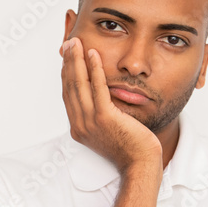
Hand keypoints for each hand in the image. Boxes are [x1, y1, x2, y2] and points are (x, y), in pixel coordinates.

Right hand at [60, 37, 162, 173]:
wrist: (140, 164)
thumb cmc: (130, 148)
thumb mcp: (110, 130)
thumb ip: (101, 114)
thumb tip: (101, 97)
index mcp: (79, 128)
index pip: (68, 94)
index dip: (66, 73)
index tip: (67, 56)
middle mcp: (80, 125)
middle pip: (70, 87)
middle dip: (68, 62)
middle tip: (68, 42)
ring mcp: (90, 122)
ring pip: (79, 84)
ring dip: (77, 60)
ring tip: (76, 42)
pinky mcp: (104, 118)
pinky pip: (97, 88)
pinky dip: (94, 69)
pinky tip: (93, 54)